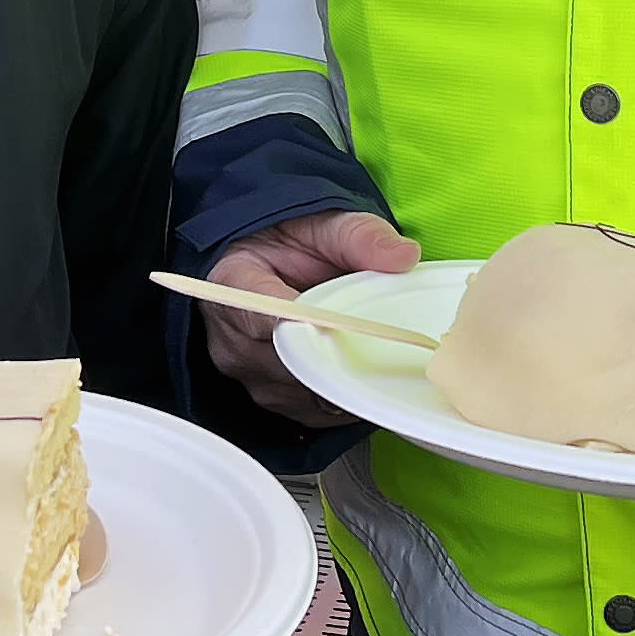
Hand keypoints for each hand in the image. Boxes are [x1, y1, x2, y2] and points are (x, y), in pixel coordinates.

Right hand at [198, 208, 422, 425]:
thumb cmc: (291, 244)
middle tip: (382, 338)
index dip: (312, 323)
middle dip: (338, 351)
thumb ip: (361, 237)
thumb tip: (403, 255)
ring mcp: (247, 371)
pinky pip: (311, 409)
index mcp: (233, 281)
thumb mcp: (326, 226)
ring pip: (304, 390)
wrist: (271, 262)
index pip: (266, 311)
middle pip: (289, 360)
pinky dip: (339, 395)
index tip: (349, 324)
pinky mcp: (269, 397)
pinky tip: (353, 370)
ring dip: (340, 375)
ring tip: (362, 347)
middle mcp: (231, 335)